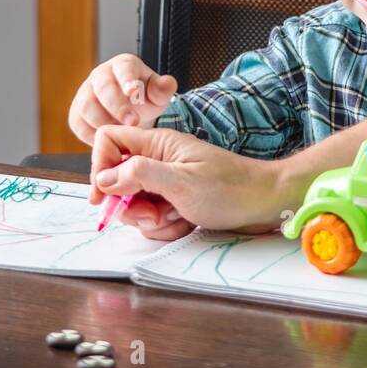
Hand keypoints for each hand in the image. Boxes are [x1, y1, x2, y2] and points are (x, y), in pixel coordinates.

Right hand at [68, 54, 177, 145]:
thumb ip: (163, 89)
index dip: (127, 78)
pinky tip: (106, 141)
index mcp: (123, 65)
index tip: (133, 91)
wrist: (129, 112)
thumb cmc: (144, 99)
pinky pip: (78, 123)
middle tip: (133, 122)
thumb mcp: (158, 95)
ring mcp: (85, 93)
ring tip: (121, 133)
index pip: (123, 68)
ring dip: (104, 122)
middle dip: (117, 106)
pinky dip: (91, 134)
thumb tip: (168, 83)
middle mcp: (100, 76)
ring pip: (86, 106)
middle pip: (102, 87)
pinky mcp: (76, 112)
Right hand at [89, 124, 296, 239]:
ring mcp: (167, 182)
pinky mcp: (176, 201)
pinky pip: (154, 218)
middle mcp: (158, 160)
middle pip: (117, 181)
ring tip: (178, 217)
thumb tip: (105, 178)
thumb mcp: (181, 182)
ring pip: (136, 204)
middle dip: (130, 205)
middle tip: (154, 214)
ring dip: (152, 220)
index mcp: (158, 144)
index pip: (109, 141)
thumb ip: (140, 175)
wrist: (266, 203)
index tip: (103, 198)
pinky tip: (187, 223)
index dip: (99, 168)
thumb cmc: (231, 188)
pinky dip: (167, 226)